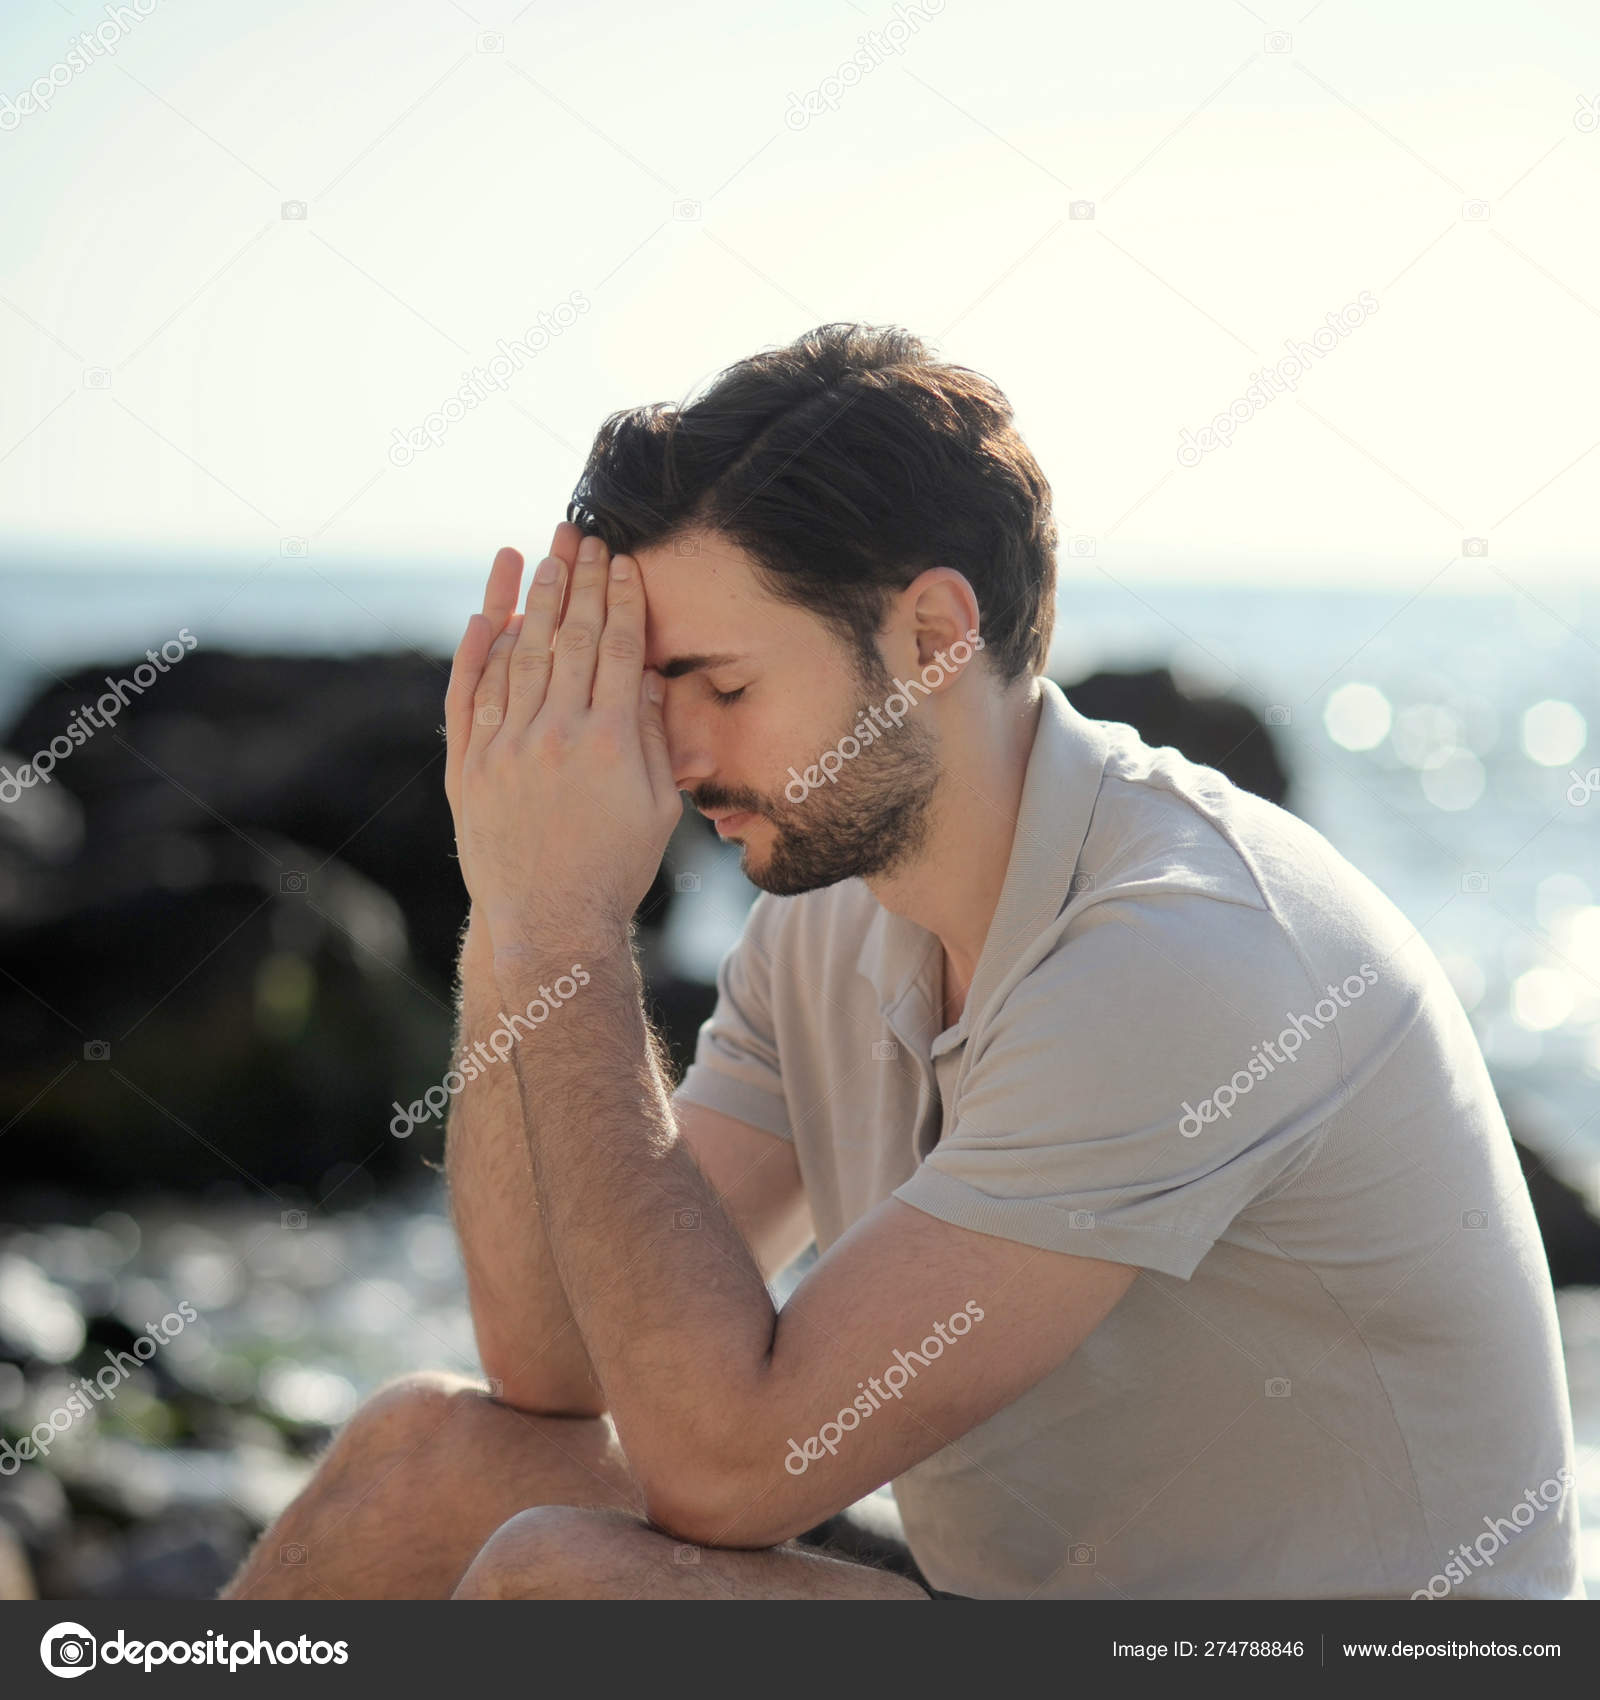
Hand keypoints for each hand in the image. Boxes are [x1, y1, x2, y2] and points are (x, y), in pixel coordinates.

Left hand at [443, 523, 680, 963]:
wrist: (547, 923)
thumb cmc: (616, 870)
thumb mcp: (658, 809)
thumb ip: (656, 740)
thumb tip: (651, 680)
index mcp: (613, 743)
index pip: (620, 649)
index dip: (622, 598)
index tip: (623, 559)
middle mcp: (556, 736)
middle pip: (570, 638)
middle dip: (578, 580)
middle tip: (582, 533)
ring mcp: (507, 749)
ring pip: (520, 656)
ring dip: (532, 601)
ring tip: (542, 556)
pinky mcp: (470, 769)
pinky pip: (471, 698)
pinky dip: (477, 654)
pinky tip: (488, 616)